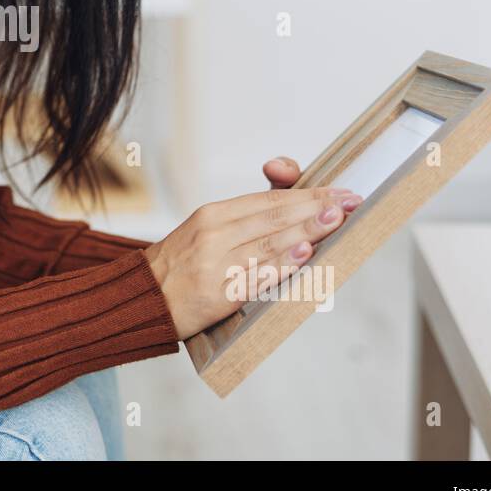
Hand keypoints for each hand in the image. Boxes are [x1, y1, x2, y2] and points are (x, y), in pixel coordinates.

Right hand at [142, 161, 362, 340]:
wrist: (141, 298)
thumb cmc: (180, 264)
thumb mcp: (206, 229)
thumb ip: (246, 217)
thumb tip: (291, 204)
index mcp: (213, 214)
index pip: (268, 199)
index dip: (307, 194)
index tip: (340, 192)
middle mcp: (214, 233)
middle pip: (273, 216)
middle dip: (316, 207)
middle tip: (350, 201)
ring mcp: (216, 262)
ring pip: (269, 242)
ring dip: (306, 231)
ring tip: (335, 220)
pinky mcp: (217, 292)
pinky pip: (256, 277)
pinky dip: (281, 265)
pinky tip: (302, 256)